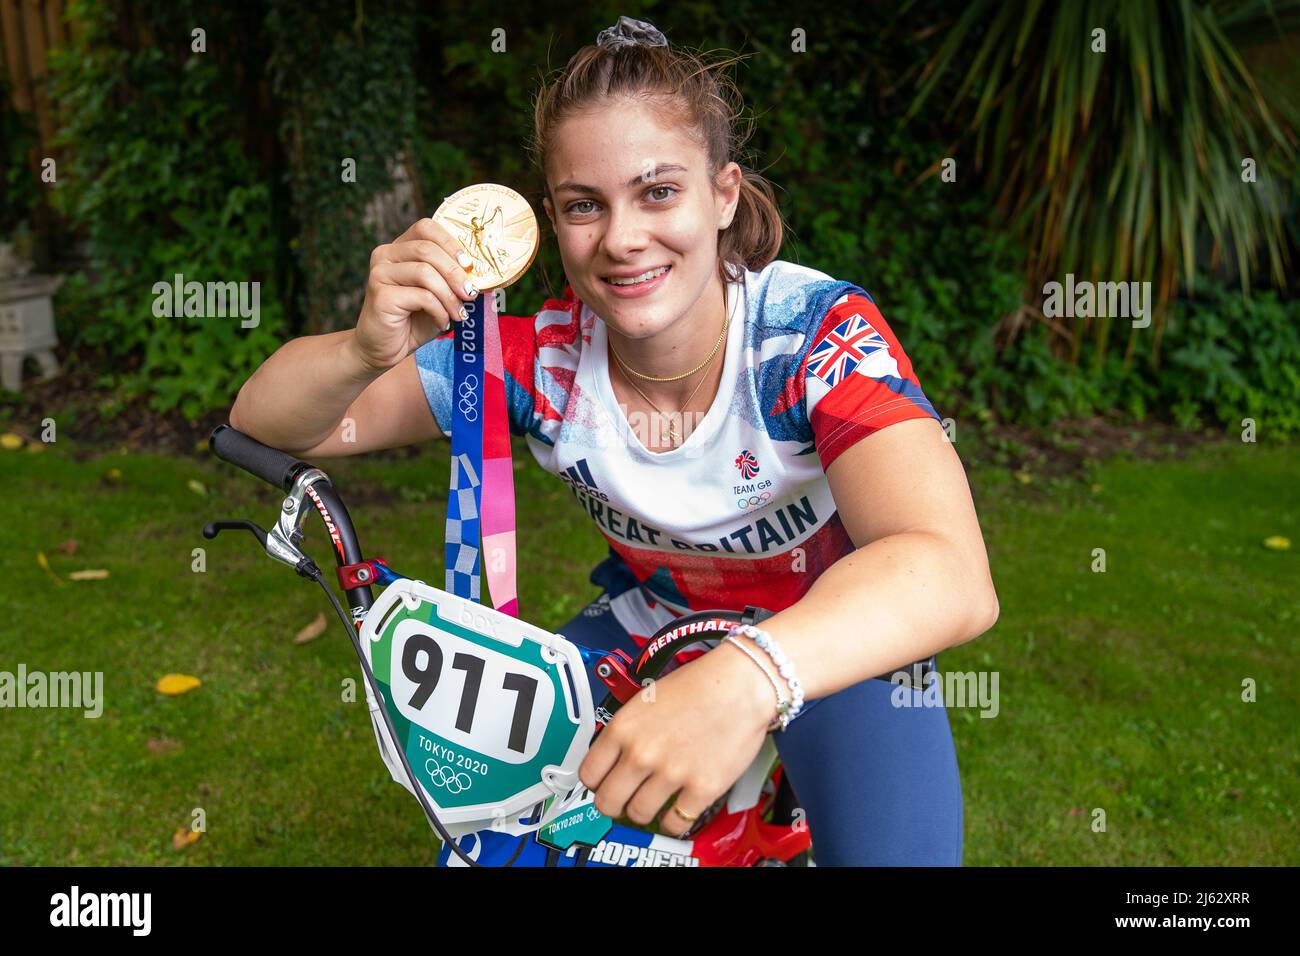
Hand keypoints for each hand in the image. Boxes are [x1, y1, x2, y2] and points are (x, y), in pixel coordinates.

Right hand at [352, 217, 480, 372]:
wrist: (385, 349)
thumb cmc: (414, 319)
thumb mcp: (438, 294)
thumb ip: (452, 279)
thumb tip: (482, 273)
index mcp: (399, 248)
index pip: (426, 228)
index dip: (450, 243)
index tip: (469, 265)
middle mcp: (385, 255)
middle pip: (427, 249)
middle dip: (456, 273)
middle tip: (471, 293)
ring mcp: (380, 274)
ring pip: (425, 272)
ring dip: (449, 296)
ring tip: (459, 314)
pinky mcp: (380, 296)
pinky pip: (422, 296)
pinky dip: (439, 311)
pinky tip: (442, 322)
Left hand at [578, 641, 776, 836]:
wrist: (741, 685)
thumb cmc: (700, 685)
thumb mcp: (646, 698)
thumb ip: (627, 730)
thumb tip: (613, 756)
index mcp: (623, 728)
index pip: (588, 774)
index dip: (596, 783)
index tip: (603, 784)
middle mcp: (642, 753)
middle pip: (607, 802)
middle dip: (614, 804)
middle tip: (625, 799)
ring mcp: (671, 774)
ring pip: (638, 815)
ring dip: (644, 810)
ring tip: (655, 800)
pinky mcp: (701, 789)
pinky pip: (675, 822)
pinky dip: (674, 820)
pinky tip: (678, 807)